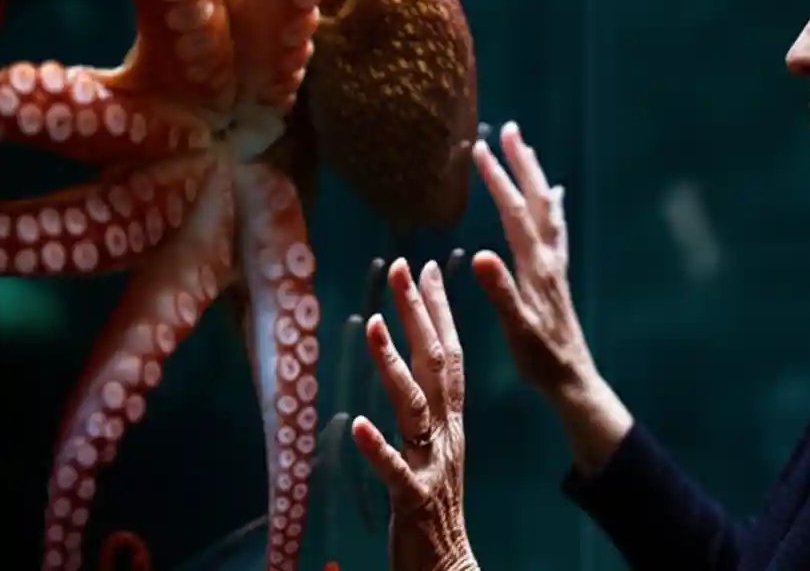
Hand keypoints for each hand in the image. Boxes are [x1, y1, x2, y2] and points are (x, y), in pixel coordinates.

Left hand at [350, 258, 477, 570]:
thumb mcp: (432, 447)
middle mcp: (446, 434)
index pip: (448, 354)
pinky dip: (379, 447)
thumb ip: (425, 409)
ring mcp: (432, 464)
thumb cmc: (433, 506)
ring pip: (415, 406)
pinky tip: (359, 425)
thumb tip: (413, 370)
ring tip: (372, 326)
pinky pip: (396, 470)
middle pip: (438, 365)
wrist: (449, 564)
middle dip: (421, 314)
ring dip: (394, 364)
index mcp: (450, 421)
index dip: (438, 311)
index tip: (425, 268)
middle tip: (405, 268)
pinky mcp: (414, 499)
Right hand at [469, 121, 594, 399]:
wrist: (573, 380)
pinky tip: (554, 198)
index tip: (479, 150)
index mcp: (536, 268)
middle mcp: (549, 259)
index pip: (515, 213)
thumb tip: (480, 254)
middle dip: (521, 164)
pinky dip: (551, 205)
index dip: (498, 181)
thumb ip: (501, 292)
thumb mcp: (516, 329)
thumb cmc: (541, 360)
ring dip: (534, 177)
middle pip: (536, 201)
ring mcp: (555, 266)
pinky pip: (554, 228)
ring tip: (525, 149)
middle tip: (507, 130)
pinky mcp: (557, 276)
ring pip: (546, 209)